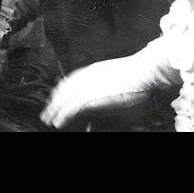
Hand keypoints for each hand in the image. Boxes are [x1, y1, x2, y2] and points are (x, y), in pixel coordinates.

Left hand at [41, 42, 178, 128]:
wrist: (145, 71)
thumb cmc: (140, 74)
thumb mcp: (120, 77)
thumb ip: (109, 84)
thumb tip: (107, 93)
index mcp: (95, 70)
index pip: (72, 80)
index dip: (62, 90)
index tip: (57, 97)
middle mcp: (88, 76)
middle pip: (65, 89)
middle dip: (55, 101)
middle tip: (48, 111)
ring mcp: (89, 85)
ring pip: (65, 99)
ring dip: (55, 110)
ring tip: (49, 119)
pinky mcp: (91, 96)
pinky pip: (72, 108)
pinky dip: (63, 115)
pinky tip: (59, 122)